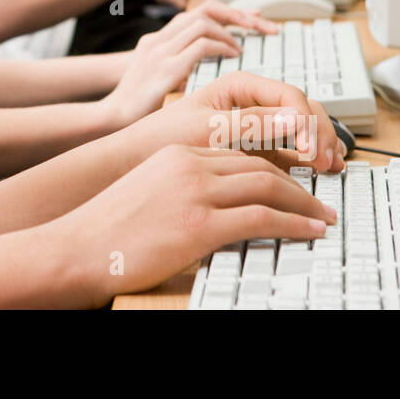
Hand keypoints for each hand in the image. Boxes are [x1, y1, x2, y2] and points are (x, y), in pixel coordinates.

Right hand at [54, 145, 334, 302]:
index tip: (293, 182)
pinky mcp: (200, 223)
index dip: (274, 166)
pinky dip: (294, 223)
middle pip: (260, 163)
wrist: (77, 247)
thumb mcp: (150, 194)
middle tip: (318, 199)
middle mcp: (189, 163)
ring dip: (303, 202)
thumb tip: (219, 209)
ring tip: (322, 216)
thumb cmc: (107, 230)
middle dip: (297, 182)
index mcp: (177, 153)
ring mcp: (195, 191)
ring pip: (269, 185)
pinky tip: (310, 230)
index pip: (240, 152)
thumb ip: (184, 190)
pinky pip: (262, 218)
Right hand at [103, 9, 242, 125]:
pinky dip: (223, 48)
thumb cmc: (137, 105)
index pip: (197, 12)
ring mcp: (161, 51)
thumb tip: (209, 65)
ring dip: (231, 33)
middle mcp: (159, 39)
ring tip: (244, 48)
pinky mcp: (165, 68)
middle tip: (263, 26)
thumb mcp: (159, 78)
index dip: (228, 12)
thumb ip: (181, 67)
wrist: (110, 118)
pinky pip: (201, 46)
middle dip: (238, 15)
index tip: (253, 18)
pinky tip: (233, 57)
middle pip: (205, 9)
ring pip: (204, 23)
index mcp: (157, 40)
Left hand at [144, 71, 346, 173]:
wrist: (139, 158)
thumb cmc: (164, 137)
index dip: (304, 121)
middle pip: (302, 109)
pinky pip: (292, 146)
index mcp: (239, 85)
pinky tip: (320, 167)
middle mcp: (252, 101)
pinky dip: (310, 154)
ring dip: (321, 142)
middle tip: (325, 161)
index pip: (288, 96)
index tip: (307, 148)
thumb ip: (252, 124)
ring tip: (331, 164)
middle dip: (319, 131)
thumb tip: (294, 119)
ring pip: (302, 127)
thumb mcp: (208, 129)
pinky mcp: (256, 146)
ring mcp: (256, 124)